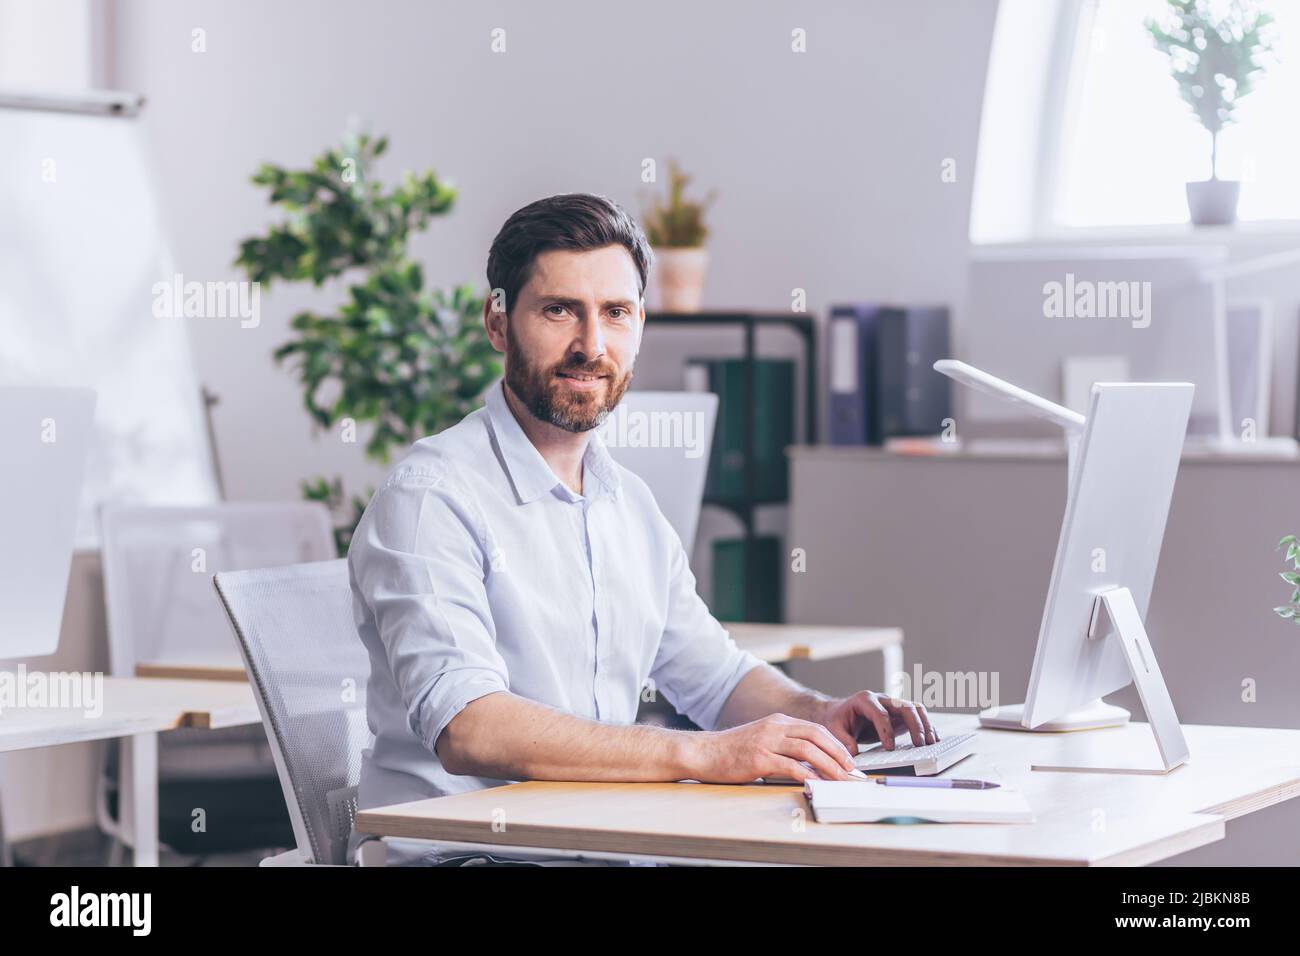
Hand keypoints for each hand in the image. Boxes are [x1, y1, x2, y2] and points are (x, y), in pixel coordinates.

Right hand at [685, 713, 857, 783]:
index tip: (848, 760)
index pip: (815, 729)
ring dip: (829, 765)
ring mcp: (767, 741)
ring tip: (841, 779)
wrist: (704, 752)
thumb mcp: (761, 738)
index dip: (836, 745)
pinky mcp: (759, 758)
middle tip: (851, 770)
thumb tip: (809, 762)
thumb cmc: (731, 750)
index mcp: (777, 721)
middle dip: (838, 754)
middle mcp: (774, 727)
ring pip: (808, 750)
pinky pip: (791, 766)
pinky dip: (808, 775)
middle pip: (816, 736)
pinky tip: (817, 784)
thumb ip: (783, 744)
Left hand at [821, 691, 937, 753]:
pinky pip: (917, 716)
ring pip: (915, 709)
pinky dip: (926, 726)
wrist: (840, 712)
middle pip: (904, 706)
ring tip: (932, 743)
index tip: (890, 748)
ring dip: (925, 724)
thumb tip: (853, 754)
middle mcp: (882, 699)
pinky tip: (933, 740)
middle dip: (914, 725)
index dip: (886, 730)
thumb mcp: (834, 729)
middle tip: (920, 744)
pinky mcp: (899, 715)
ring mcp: (893, 705)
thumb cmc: (838, 719)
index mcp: (865, 700)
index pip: (880, 713)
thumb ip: (843, 740)